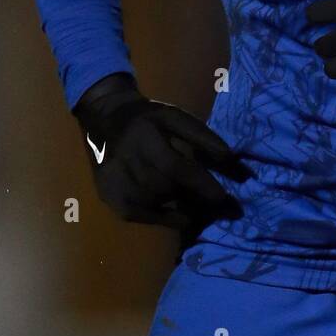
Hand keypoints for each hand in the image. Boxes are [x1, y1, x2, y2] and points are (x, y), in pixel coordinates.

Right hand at [73, 73, 248, 230]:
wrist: (105, 121)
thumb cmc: (147, 119)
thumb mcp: (174, 116)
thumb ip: (201, 136)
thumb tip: (230, 157)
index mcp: (143, 140)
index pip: (176, 168)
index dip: (200, 184)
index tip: (223, 196)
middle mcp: (126, 165)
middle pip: (168, 189)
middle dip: (196, 197)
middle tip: (218, 204)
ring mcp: (116, 185)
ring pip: (159, 203)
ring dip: (183, 205)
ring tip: (200, 204)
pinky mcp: (111, 199)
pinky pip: (145, 217)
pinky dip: (167, 219)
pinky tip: (183, 215)